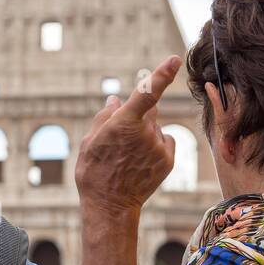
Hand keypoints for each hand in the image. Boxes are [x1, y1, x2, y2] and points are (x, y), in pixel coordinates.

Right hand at [74, 55, 181, 216]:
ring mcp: (159, 146)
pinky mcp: (168, 158)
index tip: (173, 59)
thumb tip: (115, 100)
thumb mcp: (90, 141)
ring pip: (155, 127)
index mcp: (124, 123)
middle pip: (149, 110)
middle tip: (121, 138)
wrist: (110, 205)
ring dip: (144, 134)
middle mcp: (146, 132)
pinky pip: (164, 140)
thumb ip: (105, 116)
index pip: (147, 92)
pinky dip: (155, 145)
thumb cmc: (94, 171)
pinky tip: (140, 161)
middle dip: (137, 116)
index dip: (161, 74)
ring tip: (127, 156)